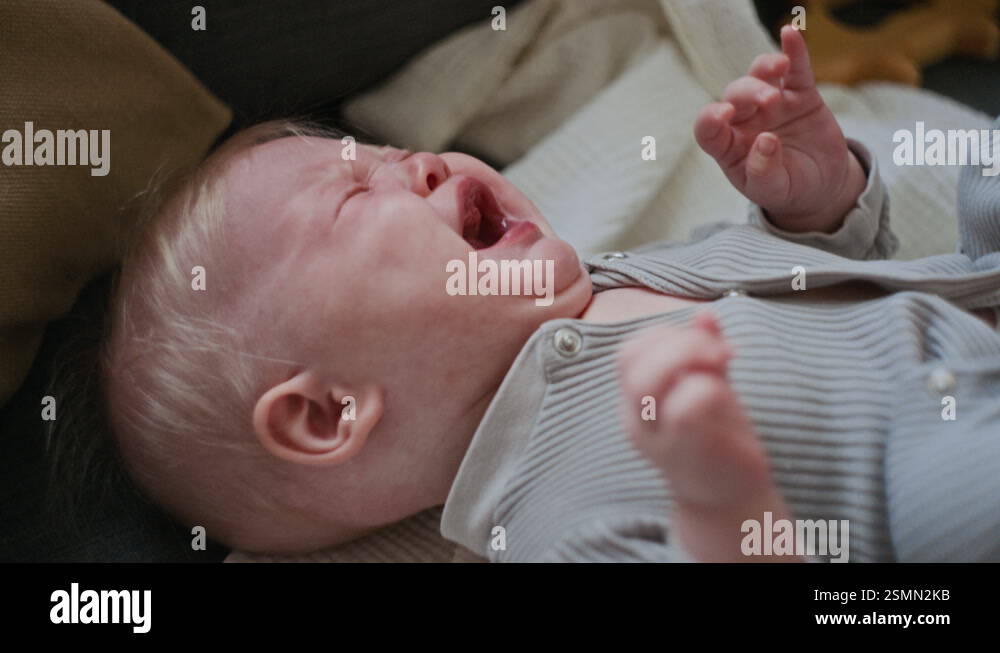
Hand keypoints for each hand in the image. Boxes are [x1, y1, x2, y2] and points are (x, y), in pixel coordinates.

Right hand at [618, 311, 771, 508]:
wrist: (728, 497)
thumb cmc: (717, 436)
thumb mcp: (710, 384)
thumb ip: (705, 350)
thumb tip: (706, 313)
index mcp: (634, 400)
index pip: (630, 351)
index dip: (667, 334)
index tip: (707, 343)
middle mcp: (636, 419)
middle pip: (633, 361)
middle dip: (680, 342)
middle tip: (719, 352)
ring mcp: (655, 437)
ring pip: (649, 381)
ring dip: (691, 359)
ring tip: (722, 366)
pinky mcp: (683, 451)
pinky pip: (685, 406)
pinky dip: (708, 388)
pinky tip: (728, 395)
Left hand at [693, 25, 865, 232]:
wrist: (821, 186)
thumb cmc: (787, 189)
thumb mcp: (773, 190)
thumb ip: (764, 171)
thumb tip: (765, 141)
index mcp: (729, 147)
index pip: (707, 128)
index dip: (709, 118)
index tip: (723, 115)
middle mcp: (745, 121)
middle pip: (735, 95)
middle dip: (749, 93)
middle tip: (770, 101)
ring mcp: (772, 104)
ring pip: (758, 77)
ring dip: (765, 69)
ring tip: (779, 69)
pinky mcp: (800, 95)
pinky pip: (795, 70)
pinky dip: (793, 52)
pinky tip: (790, 34)